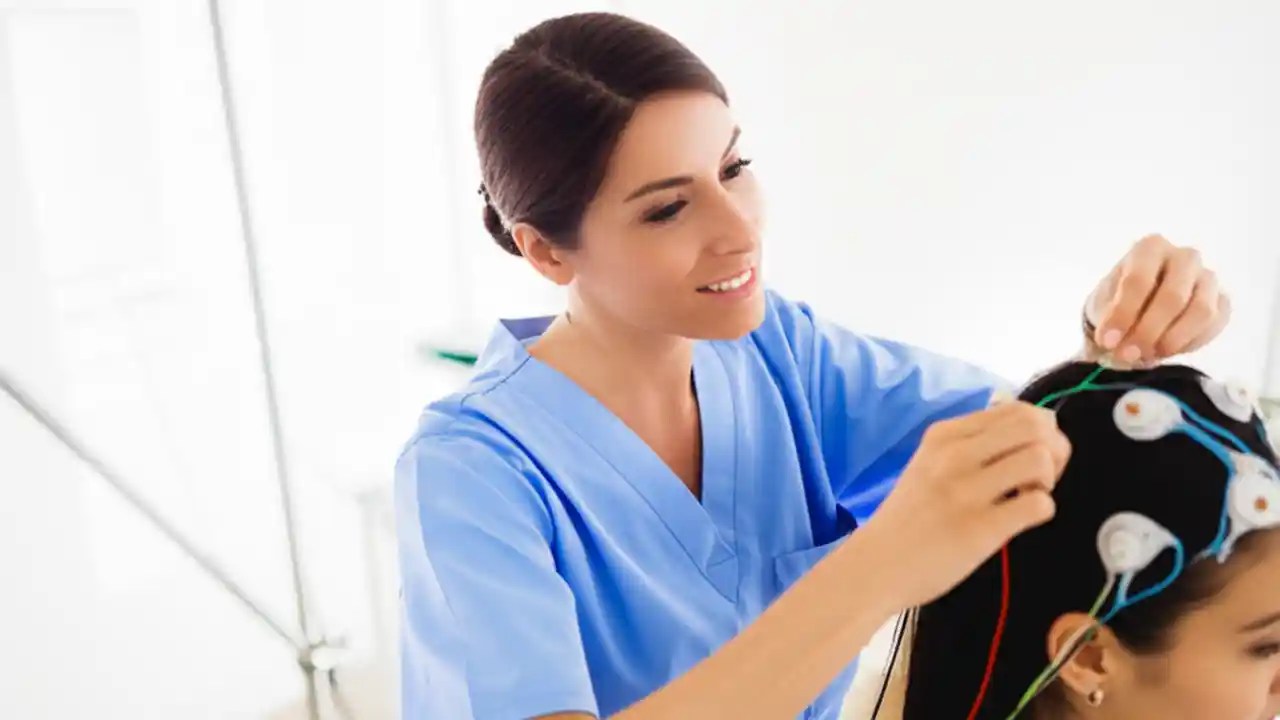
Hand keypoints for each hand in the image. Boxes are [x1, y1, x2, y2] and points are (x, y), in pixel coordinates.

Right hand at [859, 401, 1070, 607]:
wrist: (876, 565)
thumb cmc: (909, 519)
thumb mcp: (930, 464)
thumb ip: (971, 444)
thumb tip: (1029, 429)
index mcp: (944, 435)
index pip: (1017, 409)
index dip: (1041, 431)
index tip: (1030, 456)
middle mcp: (953, 454)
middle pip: (1035, 426)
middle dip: (1055, 450)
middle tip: (1040, 477)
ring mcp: (965, 490)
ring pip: (1040, 459)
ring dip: (1048, 480)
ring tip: (1028, 498)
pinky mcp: (979, 528)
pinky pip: (1039, 504)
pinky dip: (1043, 510)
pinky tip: (1021, 520)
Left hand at [1086, 234, 1230, 366]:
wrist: (1137, 310)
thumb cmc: (1117, 301)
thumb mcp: (1103, 306)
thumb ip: (1110, 320)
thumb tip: (1116, 344)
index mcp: (1150, 248)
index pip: (1138, 280)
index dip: (1122, 314)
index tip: (1107, 341)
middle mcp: (1184, 257)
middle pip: (1173, 297)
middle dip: (1148, 332)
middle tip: (1128, 354)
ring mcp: (1208, 278)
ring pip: (1201, 312)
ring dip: (1171, 340)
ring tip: (1147, 354)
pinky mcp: (1222, 301)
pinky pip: (1214, 325)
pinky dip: (1189, 344)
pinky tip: (1166, 349)